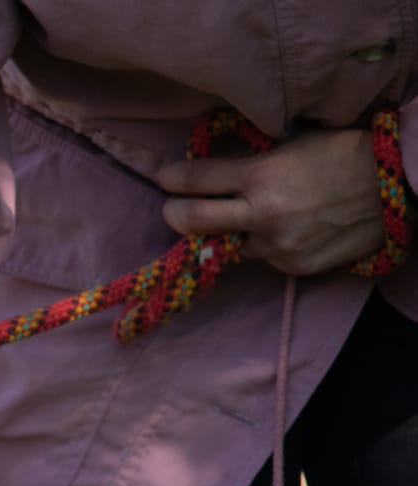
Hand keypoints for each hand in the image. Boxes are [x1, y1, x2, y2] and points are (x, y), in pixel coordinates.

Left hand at [156, 127, 382, 274]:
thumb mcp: (292, 146)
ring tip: (252, 217)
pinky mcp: (294, 267)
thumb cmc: (344, 154)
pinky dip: (266, 246)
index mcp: (261, 176)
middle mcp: (262, 215)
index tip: (164, 178)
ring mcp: (277, 246)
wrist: (398, 186)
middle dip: (175, 214)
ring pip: (231, 245)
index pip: (195, 180)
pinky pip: (264, 259)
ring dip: (231, 234)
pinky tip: (287, 230)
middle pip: (191, 222)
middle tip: (174, 209)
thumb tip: (213, 171)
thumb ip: (250, 164)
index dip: (171, 178)